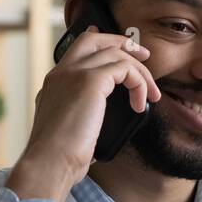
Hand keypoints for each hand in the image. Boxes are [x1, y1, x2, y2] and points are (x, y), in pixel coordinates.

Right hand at [8, 27, 159, 200]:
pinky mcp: (90, 80)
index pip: (78, 49)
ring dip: (140, 72)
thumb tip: (97, 118)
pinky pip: (126, 69)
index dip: (101, 41)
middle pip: (94, 39)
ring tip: (151, 94)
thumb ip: (79, 113)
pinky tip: (140, 106)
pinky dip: (139, 84)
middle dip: (122, 42)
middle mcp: (61, 73)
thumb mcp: (67, 128)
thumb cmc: (59, 157)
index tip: (122, 48)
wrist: (50, 163)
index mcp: (54, 83)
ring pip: (116, 53)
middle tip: (144, 55)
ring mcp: (74, 73)